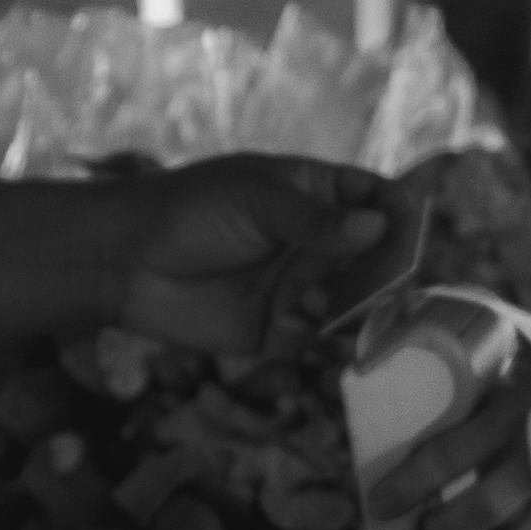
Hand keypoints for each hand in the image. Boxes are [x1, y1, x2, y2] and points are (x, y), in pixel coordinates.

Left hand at [120, 156, 432, 360]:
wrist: (123, 262)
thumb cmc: (187, 213)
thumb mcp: (256, 203)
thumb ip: (316, 221)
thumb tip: (380, 228)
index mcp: (312, 194)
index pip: (375, 199)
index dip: (399, 214)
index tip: (407, 231)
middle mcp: (315, 241)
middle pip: (377, 255)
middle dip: (387, 269)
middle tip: (384, 280)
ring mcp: (301, 285)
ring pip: (357, 300)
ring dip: (357, 305)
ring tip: (330, 303)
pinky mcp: (281, 328)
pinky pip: (321, 336)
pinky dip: (322, 333)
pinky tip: (297, 321)